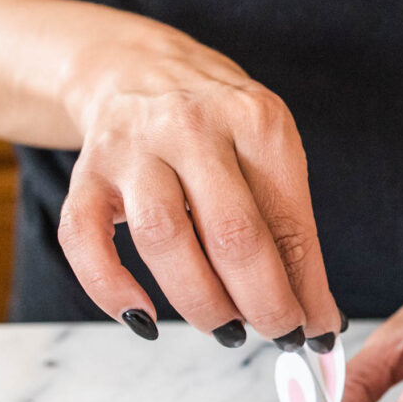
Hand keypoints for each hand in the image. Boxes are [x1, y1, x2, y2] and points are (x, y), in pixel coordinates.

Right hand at [57, 16, 340, 345]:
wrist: (138, 67)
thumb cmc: (216, 121)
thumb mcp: (267, 148)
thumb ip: (288, 224)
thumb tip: (315, 314)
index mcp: (255, 121)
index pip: (289, 222)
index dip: (306, 288)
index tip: (317, 329)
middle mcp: (193, 128)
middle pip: (233, 233)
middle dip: (263, 302)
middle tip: (279, 333)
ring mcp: (134, 149)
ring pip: (165, 238)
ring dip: (202, 301)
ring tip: (228, 328)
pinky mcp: (87, 173)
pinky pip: (86, 240)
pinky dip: (110, 289)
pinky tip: (144, 318)